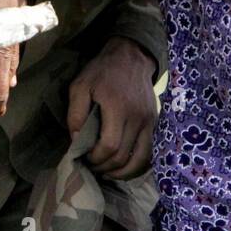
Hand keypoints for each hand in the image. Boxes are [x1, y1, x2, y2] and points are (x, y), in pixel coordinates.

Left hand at [67, 37, 157, 179]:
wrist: (132, 58)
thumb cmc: (102, 72)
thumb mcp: (80, 86)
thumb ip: (75, 114)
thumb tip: (76, 141)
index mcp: (118, 107)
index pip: (109, 145)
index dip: (95, 157)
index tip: (84, 156)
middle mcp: (137, 117)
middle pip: (123, 156)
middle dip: (104, 166)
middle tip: (92, 165)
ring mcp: (149, 121)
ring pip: (140, 159)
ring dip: (122, 172)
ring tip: (107, 172)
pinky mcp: (154, 123)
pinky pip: (149, 152)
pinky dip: (137, 165)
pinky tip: (123, 166)